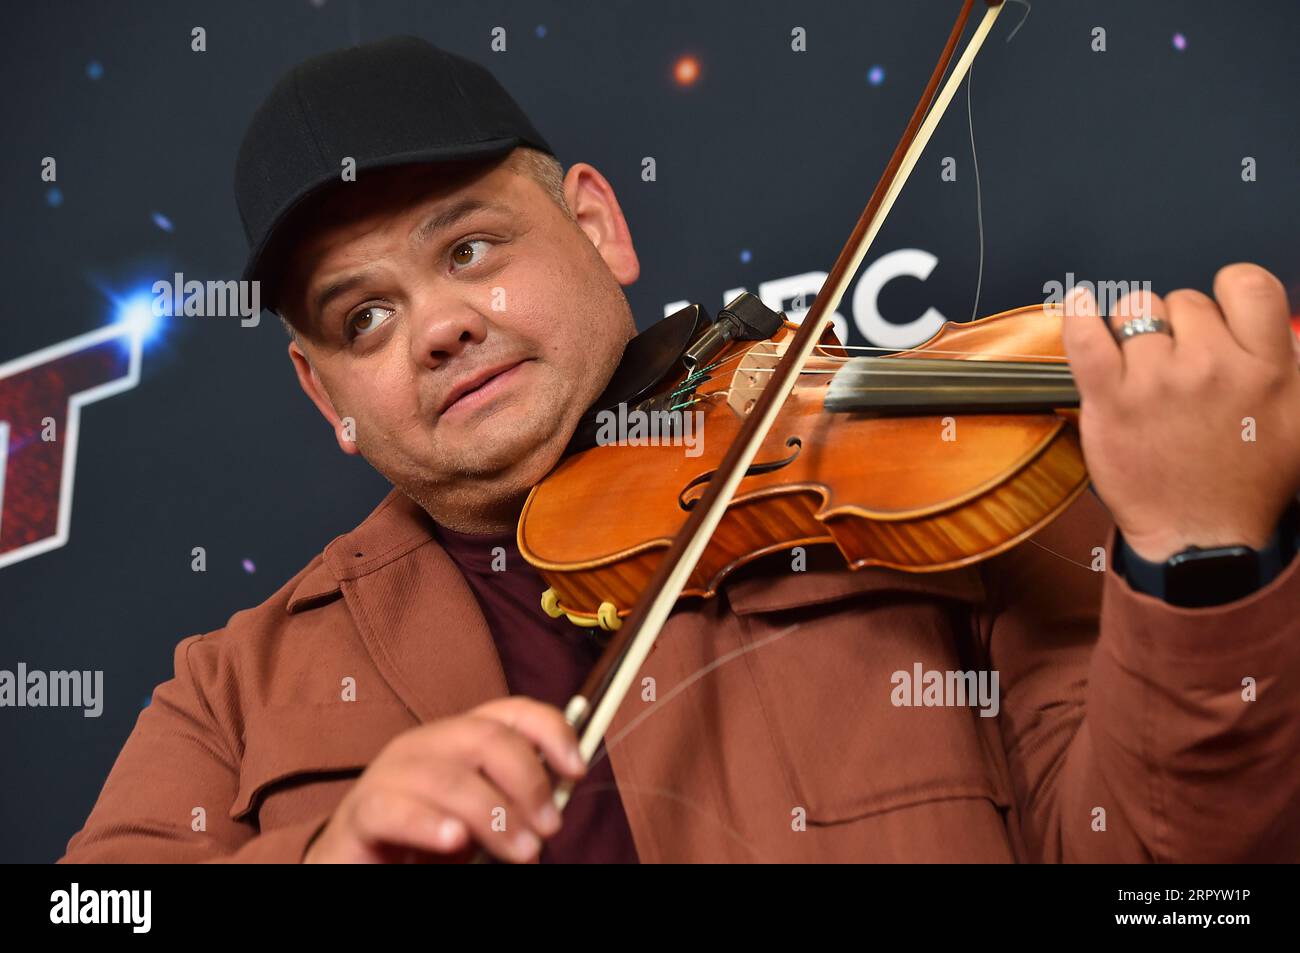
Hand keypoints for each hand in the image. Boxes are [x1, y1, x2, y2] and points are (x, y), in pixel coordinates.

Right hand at [303, 696, 584, 863]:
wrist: (360, 861)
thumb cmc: (428, 838)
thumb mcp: (482, 816)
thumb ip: (513, 803)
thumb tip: (556, 807)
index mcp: (458, 737)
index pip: (510, 712)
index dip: (550, 731)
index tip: (577, 770)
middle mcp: (425, 744)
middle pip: (484, 738)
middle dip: (528, 782)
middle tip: (549, 828)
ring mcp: (389, 773)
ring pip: (449, 779)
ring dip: (495, 815)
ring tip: (523, 853)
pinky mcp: (362, 812)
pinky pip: (394, 809)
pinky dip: (428, 824)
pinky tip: (454, 841)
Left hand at [1062, 263, 1299, 562]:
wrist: (1202, 538)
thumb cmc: (1247, 483)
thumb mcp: (1298, 417)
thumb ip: (1287, 364)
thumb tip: (1268, 324)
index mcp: (1268, 366)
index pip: (1248, 284)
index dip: (1226, 295)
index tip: (1214, 317)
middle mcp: (1214, 366)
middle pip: (1182, 302)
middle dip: (1177, 330)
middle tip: (1177, 374)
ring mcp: (1159, 382)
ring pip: (1134, 314)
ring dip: (1133, 334)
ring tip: (1140, 372)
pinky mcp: (1111, 402)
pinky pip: (1085, 337)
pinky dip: (1078, 314)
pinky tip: (1080, 303)